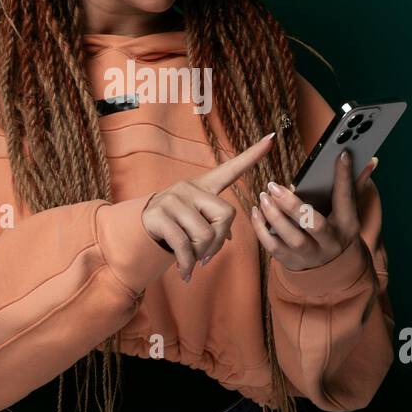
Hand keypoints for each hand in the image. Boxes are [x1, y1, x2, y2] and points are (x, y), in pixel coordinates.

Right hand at [142, 132, 277, 282]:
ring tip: (191, 260)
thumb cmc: (176, 225)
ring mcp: (173, 199)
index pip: (231, 169)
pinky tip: (185, 272)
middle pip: (225, 216)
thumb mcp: (196, 219)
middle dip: (218, 243)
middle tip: (206, 256)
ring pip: (205, 235)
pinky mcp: (160, 215)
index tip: (271, 139)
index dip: (252, 155)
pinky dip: (187, 264)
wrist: (140, 228)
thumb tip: (227, 239)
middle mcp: (190, 187)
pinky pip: (184, 246)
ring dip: (200, 255)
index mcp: (204, 186)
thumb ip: (214, 224)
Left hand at [250, 152, 377, 270]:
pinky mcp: (291, 261)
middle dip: (293, 205)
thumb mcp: (348, 211)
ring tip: (264, 196)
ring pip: (292, 238)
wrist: (329, 268)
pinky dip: (261, 229)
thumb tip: (371, 160)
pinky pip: (273, 247)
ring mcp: (310, 254)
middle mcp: (330, 242)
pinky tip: (256, 211)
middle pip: (313, 224)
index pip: (346, 198)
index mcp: (347, 225)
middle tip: (274, 186)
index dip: (344, 176)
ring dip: (274, 216)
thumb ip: (354, 185)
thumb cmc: (335, 229)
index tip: (340, 154)